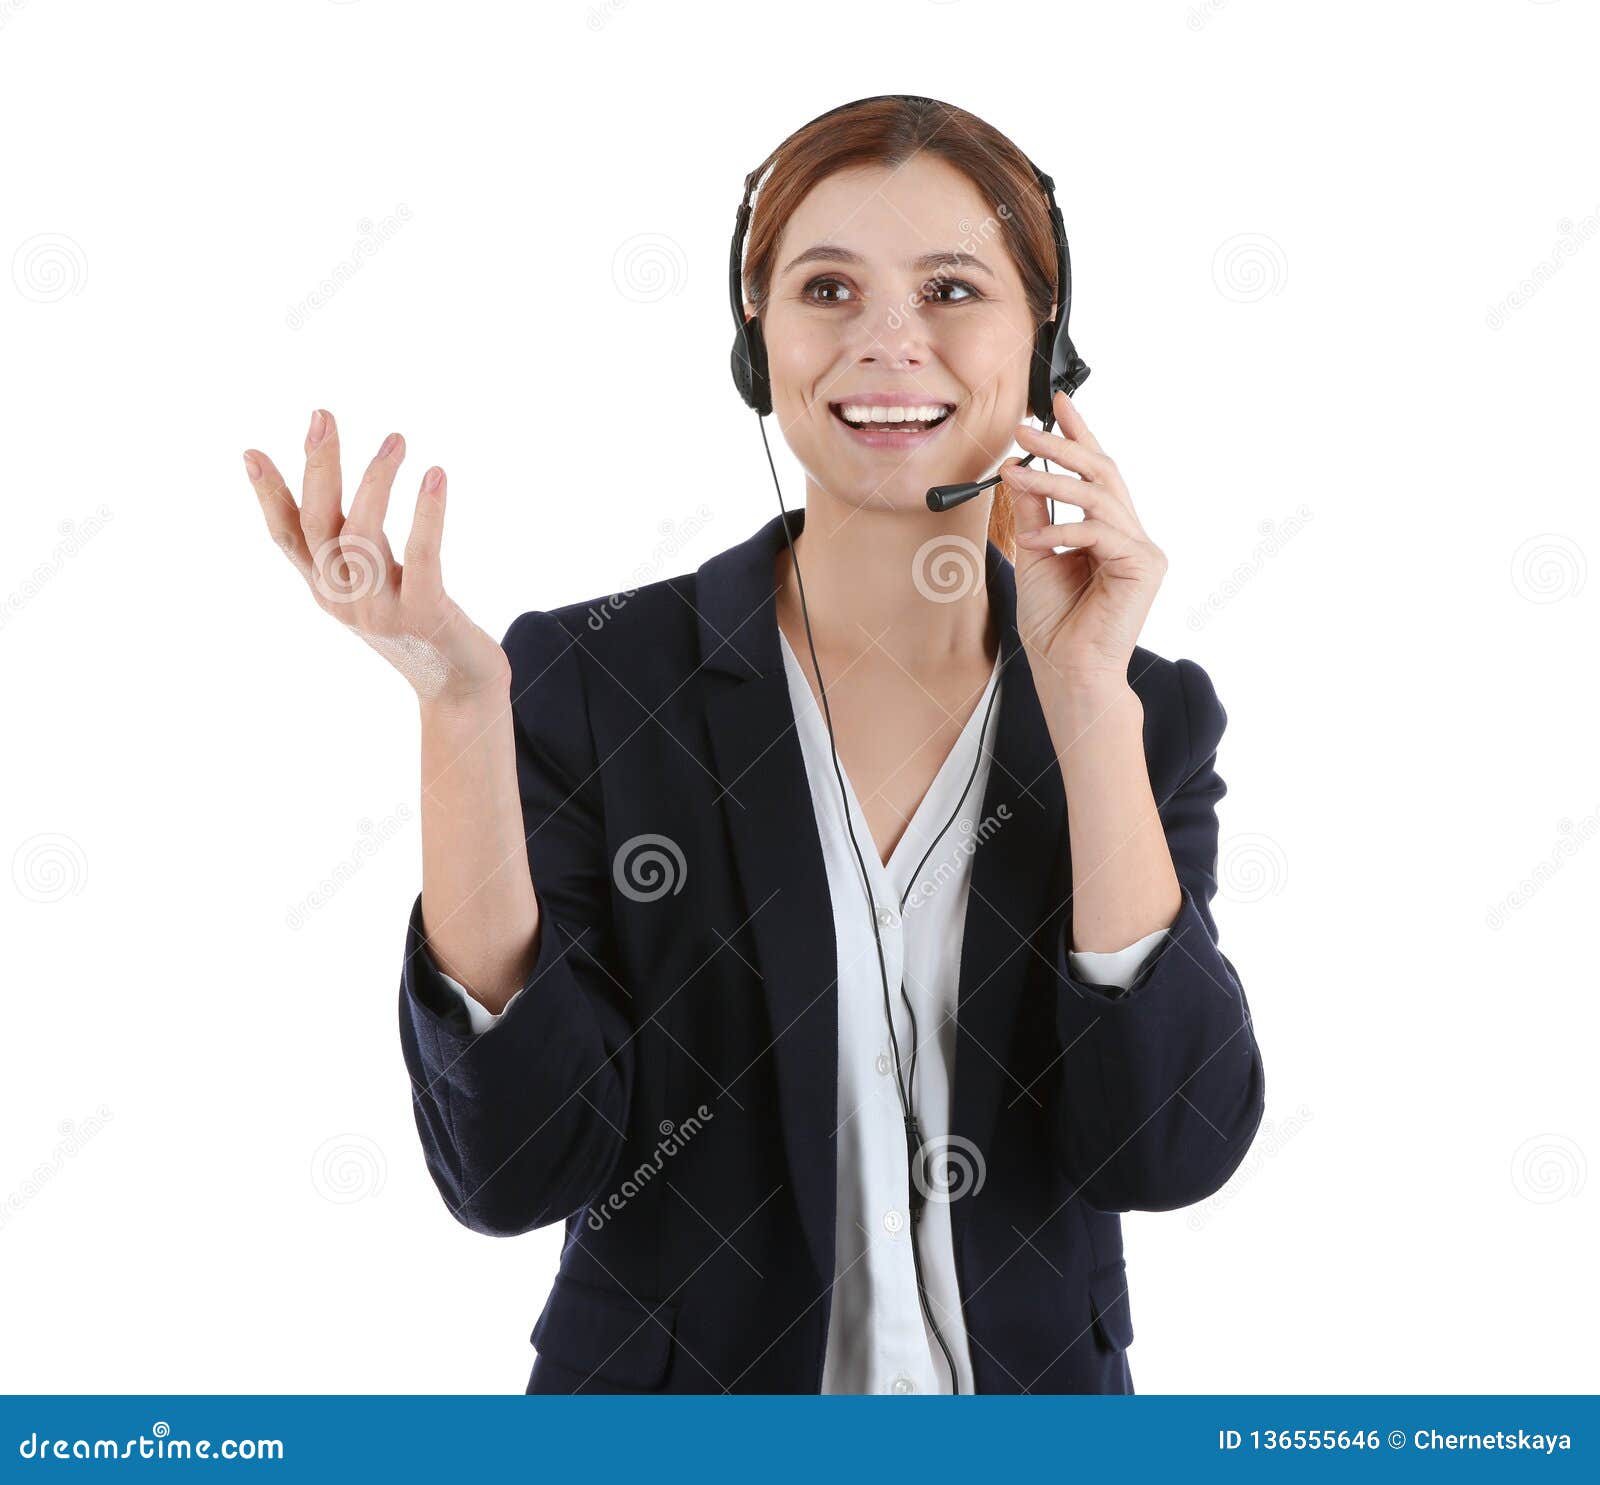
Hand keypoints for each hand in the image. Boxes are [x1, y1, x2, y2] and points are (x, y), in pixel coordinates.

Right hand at [244, 409, 510, 706]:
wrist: (459, 687)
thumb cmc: (418, 625)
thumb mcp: (373, 585)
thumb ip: (350, 545)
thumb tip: (329, 486)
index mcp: (326, 589)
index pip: (286, 537)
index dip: (268, 496)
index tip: (252, 452)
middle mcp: (343, 600)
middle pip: (318, 525)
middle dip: (318, 468)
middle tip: (323, 415)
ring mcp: (380, 611)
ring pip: (362, 535)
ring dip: (376, 480)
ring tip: (396, 439)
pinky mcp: (423, 615)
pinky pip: (421, 556)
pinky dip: (426, 513)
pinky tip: (435, 476)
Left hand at [1002, 389, 1166, 695]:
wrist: (1068, 671)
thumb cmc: (1054, 624)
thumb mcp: (1035, 553)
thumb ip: (1034, 510)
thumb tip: (1020, 469)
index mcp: (1107, 530)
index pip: (1095, 471)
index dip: (1079, 432)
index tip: (1056, 402)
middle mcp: (1130, 534)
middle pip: (1101, 472)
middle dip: (1062, 445)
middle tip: (1024, 429)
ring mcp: (1141, 549)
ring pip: (1098, 496)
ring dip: (1052, 479)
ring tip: (1015, 471)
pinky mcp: (1144, 566)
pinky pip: (1100, 532)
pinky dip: (1062, 529)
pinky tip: (1034, 537)